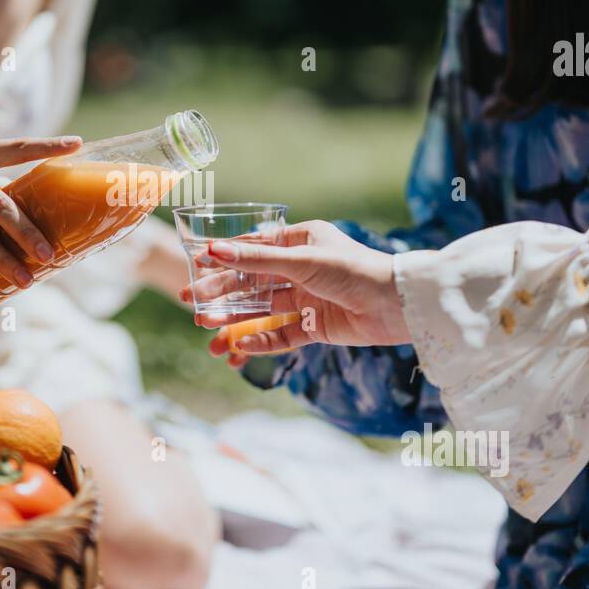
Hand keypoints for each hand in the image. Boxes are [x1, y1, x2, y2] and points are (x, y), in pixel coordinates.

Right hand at [177, 220, 410, 363]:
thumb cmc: (353, 269)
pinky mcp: (316, 327)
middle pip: (252, 283)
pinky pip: (281, 334)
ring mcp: (308, 299)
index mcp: (301, 241)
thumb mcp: (300, 260)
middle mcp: (302, 268)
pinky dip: (260, 341)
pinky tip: (239, 347)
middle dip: (222, 294)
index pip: (253, 249)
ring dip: (235, 321)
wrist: (396, 305)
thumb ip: (255, 261)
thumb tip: (213, 250)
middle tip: (192, 304)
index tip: (195, 266)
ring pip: (263, 311)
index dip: (223, 258)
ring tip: (208, 331)